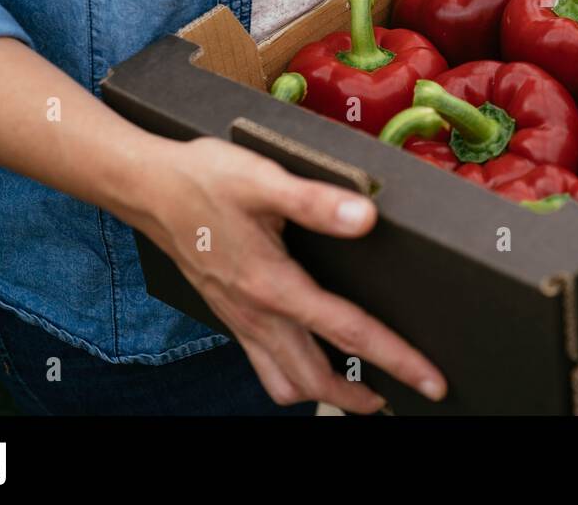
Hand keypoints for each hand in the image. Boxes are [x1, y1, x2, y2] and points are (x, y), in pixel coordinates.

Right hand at [129, 134, 446, 412]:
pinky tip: (306, 362)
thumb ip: (317, 201)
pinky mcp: (229, 312)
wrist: (147, 188)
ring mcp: (240, 318)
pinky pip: (262, 365)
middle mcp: (258, 313)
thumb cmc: (203, 180)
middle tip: (403, 397)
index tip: (430, 380)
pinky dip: (291, 377)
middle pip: (317, 378)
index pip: (349, 333)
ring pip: (286, 381)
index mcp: (275, 286)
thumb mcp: (263, 180)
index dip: (397, 359)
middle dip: (362, 396)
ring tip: (360, 393)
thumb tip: (366, 218)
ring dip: (325, 394)